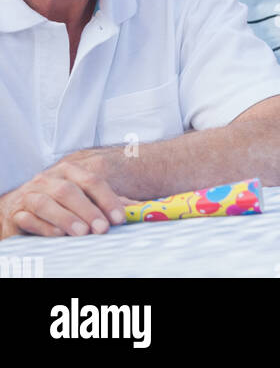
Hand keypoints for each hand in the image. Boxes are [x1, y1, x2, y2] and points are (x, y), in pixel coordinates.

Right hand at [0, 159, 125, 239]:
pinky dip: (43, 226)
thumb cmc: (57, 201)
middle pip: (70, 190)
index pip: (92, 181)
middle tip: (102, 229)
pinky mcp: (17, 211)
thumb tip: (137, 208)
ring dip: (66, 218)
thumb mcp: (82, 197)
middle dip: (88, 210)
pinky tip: (57, 234)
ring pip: (47, 202)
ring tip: (82, 233)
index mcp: (69, 170)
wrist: (18, 205)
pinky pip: (28, 218)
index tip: (119, 218)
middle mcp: (50, 178)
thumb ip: (106, 201)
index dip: (107, 199)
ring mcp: (31, 194)